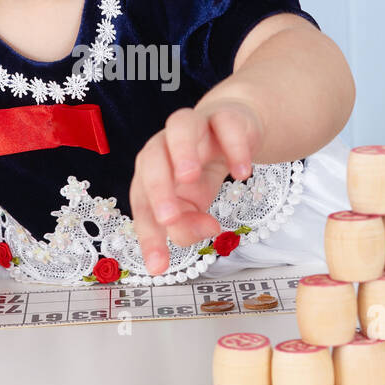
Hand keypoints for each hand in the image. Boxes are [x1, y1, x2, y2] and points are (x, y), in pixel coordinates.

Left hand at [129, 98, 264, 275]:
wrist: (231, 131)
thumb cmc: (202, 173)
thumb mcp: (194, 207)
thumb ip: (189, 226)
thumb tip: (209, 232)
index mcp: (149, 173)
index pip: (142, 203)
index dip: (148, 236)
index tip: (158, 267)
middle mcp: (165, 146)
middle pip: (151, 160)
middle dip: (157, 189)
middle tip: (168, 218)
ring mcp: (194, 128)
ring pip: (180, 126)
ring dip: (181, 150)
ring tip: (191, 178)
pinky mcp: (225, 117)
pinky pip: (227, 125)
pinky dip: (234, 147)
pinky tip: (243, 174)